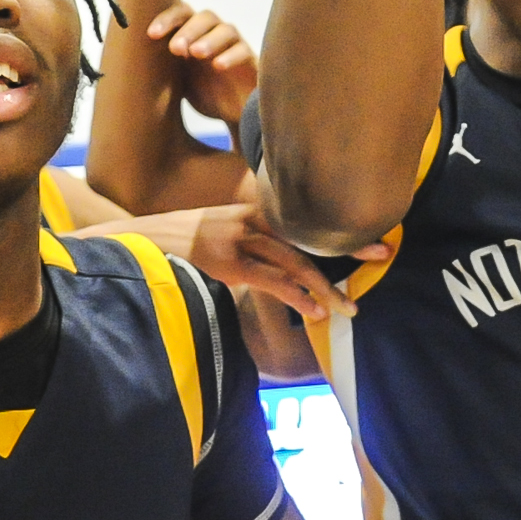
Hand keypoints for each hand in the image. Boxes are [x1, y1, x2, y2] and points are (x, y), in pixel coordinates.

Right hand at [132, 203, 390, 321]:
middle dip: (349, 246)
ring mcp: (239, 239)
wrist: (136, 241)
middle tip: (385, 254)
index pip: (306, 216)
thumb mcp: (220, 230)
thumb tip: (280, 258)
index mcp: (254, 209)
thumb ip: (252, 240)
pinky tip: (315, 310)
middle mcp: (252, 219)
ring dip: (325, 286)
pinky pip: (270, 281)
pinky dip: (295, 296)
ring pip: (295, 262)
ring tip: (349, 307)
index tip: (376, 225)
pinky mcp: (226, 263)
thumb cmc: (181, 243)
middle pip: (310, 234)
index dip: (341, 223)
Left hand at [147, 2, 258, 124]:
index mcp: (194, 35)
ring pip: (226, 29)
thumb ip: (160, 69)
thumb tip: (123, 69)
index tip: (152, 34)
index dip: (167, 19)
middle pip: (205, 16)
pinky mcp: (252, 62)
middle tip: (176, 48)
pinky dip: (231, 55)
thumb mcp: (178, 80)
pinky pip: (244, 50)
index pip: (182, 13)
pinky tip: (218, 66)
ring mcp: (236, 46)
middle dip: (189, 29)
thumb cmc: (204, 94)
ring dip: (209, 39)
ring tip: (196, 53)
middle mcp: (215, 35)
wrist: (235, 116)